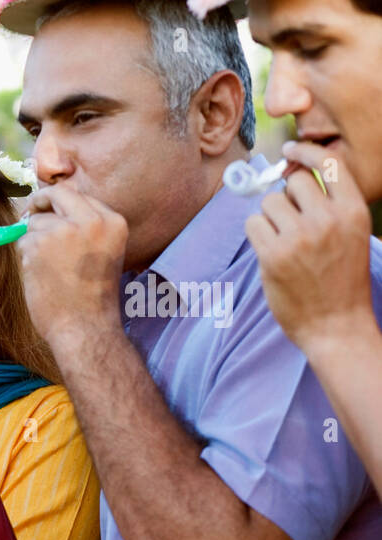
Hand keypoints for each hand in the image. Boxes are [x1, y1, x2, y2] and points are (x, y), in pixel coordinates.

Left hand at [18, 184, 127, 349]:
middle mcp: (91, 220)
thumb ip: (83, 230)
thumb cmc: (92, 298)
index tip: (49, 208)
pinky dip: (26, 257)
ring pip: (35, 222)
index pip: (80, 196)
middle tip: (27, 212)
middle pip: (56, 193)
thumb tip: (47, 212)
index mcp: (113, 222)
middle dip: (39, 201)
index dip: (60, 202)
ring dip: (33, 241)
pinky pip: (23, 241)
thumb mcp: (102, 254)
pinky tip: (41, 277)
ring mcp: (64, 230)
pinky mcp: (39, 244)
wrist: (86, 327)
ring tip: (49, 269)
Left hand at [245, 142, 376, 357]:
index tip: (291, 149)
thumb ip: (331, 206)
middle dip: (286, 196)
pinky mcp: (273, 255)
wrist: (336, 325)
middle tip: (290, 220)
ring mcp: (299, 237)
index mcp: (353, 211)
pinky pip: (252, 224)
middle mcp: (328, 219)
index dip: (306, 152)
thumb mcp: (351, 235)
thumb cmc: (341, 280)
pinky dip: (257, 233)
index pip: (328, 164)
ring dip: (270, 216)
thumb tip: (295, 177)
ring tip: (283, 240)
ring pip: (269, 202)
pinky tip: (269, 250)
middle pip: (292, 181)